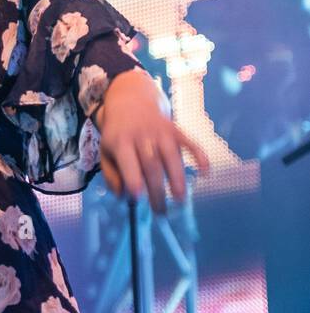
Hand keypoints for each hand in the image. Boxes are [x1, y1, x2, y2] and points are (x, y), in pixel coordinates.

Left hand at [95, 69, 209, 213]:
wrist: (131, 100)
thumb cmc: (118, 134)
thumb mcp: (106, 152)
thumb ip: (111, 175)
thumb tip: (124, 197)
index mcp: (121, 142)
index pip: (128, 161)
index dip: (133, 179)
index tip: (138, 198)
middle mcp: (142, 136)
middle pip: (152, 164)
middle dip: (157, 190)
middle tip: (160, 211)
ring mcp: (161, 132)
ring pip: (171, 156)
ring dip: (177, 178)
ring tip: (180, 199)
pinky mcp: (175, 130)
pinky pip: (189, 142)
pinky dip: (200, 156)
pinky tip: (205, 172)